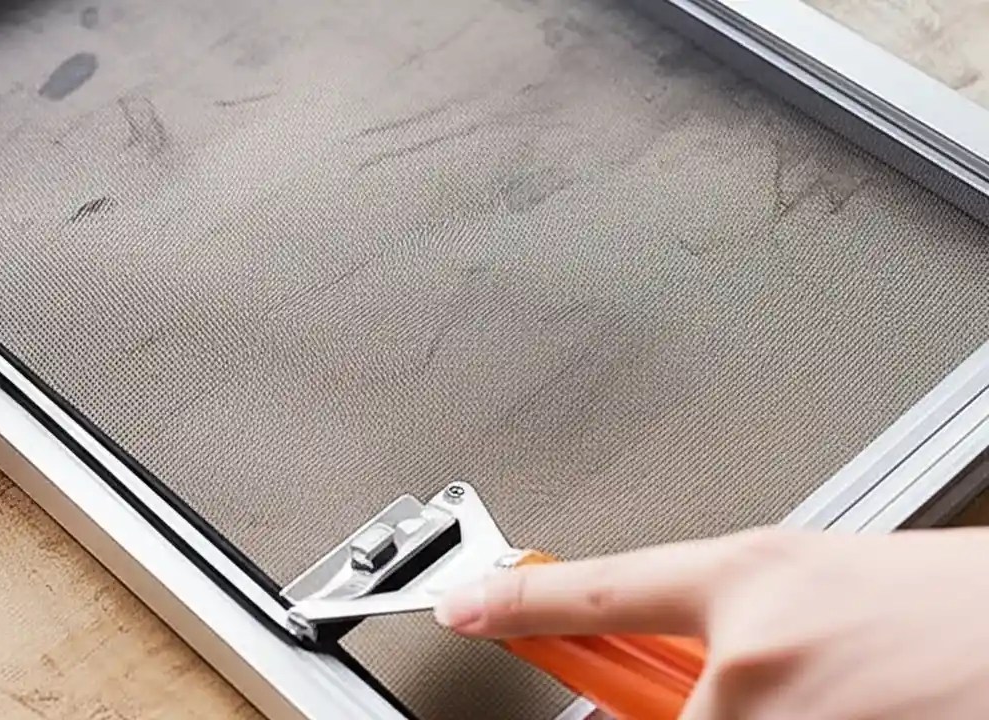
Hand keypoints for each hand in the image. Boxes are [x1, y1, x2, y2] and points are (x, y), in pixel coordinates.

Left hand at [435, 527, 988, 718]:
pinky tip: (855, 708)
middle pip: (657, 715)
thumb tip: (689, 654)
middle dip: (690, 709)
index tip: (462, 603)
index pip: (602, 587)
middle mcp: (750, 661)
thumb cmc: (951, 605)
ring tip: (845, 694)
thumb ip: (739, 616)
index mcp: (753, 579)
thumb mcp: (824, 580)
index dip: (520, 598)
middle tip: (774, 685)